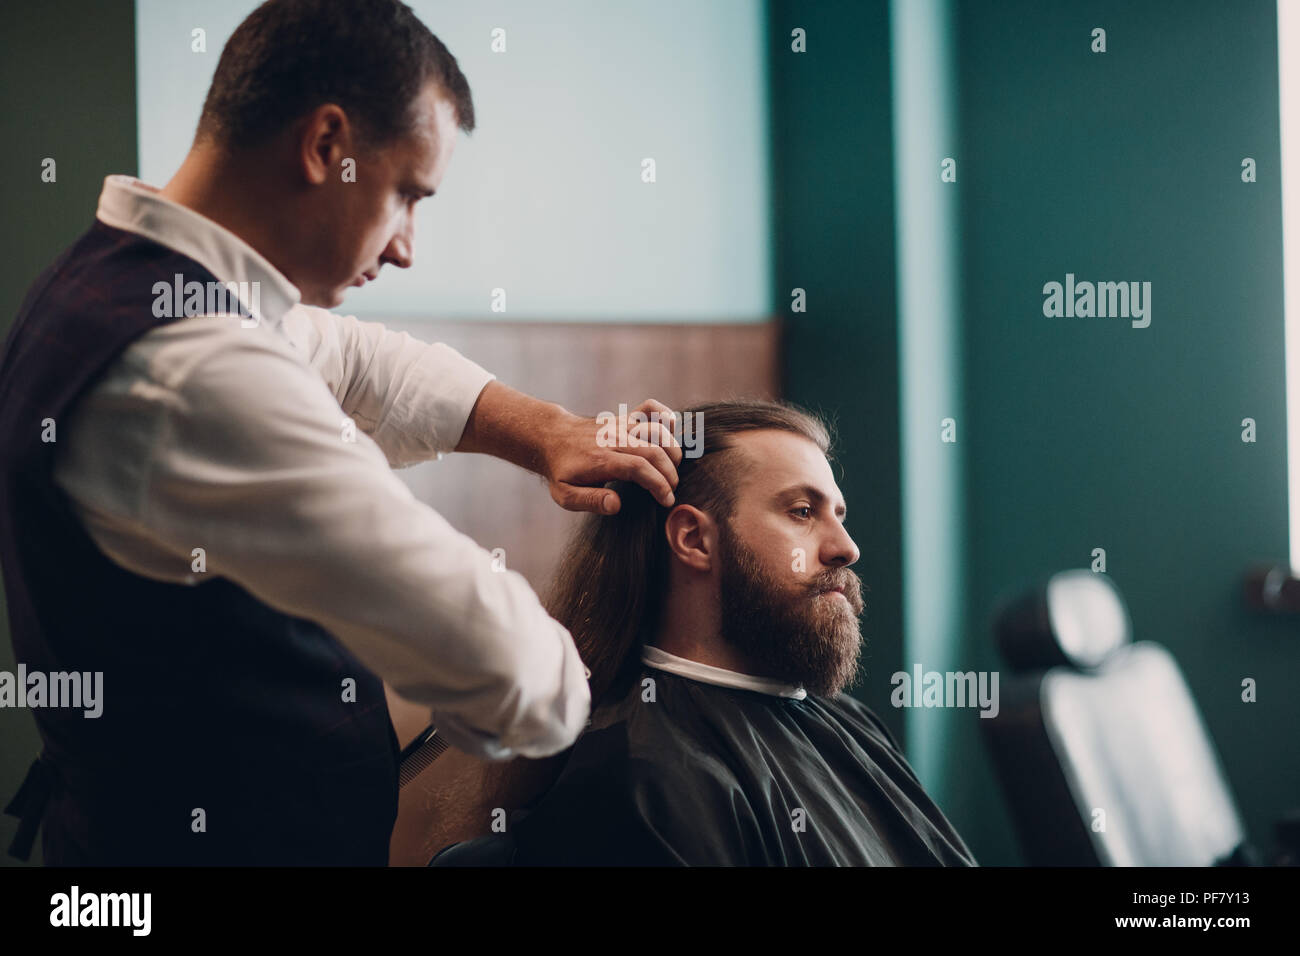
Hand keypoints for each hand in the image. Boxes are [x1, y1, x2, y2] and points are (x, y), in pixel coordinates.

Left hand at [543, 399, 683, 514]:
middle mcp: (614, 438)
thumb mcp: (565, 494)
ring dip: (673, 451)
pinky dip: (666, 417)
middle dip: (669, 473)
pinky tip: (670, 434)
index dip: (659, 485)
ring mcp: (621, 425)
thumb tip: (616, 504)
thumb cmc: (561, 469)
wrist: (551, 437)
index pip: (639, 468)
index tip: (666, 499)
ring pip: (658, 430)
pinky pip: (651, 408)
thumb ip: (591, 501)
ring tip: (672, 470)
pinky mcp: (625, 417)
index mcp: (601, 459)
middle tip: (671, 490)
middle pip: (654, 451)